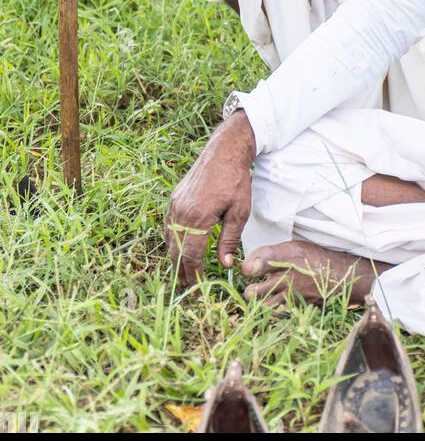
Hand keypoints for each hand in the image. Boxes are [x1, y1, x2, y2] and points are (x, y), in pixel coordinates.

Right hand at [165, 111, 256, 288]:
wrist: (224, 151)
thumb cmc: (236, 181)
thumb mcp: (239, 211)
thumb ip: (230, 239)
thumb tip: (224, 265)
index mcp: (198, 218)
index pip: (191, 256)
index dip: (193, 274)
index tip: (198, 288)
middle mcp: (181, 213)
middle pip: (176, 251)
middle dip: (181, 272)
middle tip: (187, 289)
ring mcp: (175, 205)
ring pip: (170, 240)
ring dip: (176, 258)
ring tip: (183, 274)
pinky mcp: (174, 199)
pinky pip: (169, 226)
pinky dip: (174, 241)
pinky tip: (180, 249)